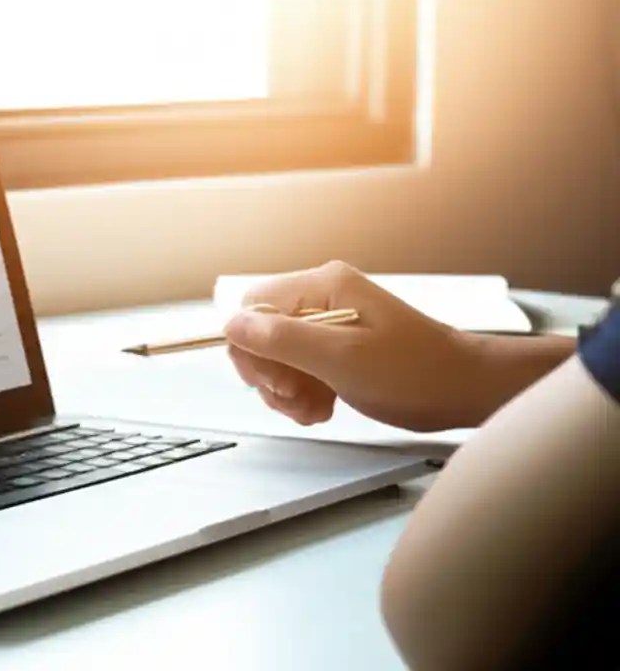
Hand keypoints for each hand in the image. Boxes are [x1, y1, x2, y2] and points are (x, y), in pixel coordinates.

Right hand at [222, 261, 479, 430]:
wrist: (464, 390)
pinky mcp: (337, 348)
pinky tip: (322, 408)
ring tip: (313, 409)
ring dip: (286, 390)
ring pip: (276, 356)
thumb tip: (232, 325)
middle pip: (261, 333)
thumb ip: (283, 339)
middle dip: (269, 373)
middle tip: (295, 397)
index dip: (251, 347)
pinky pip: (297, 368)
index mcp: (323, 286)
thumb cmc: (415, 372)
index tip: (274, 381)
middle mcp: (323, 298)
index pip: (253, 306)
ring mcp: (330, 323)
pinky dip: (302, 394)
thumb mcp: (341, 358)